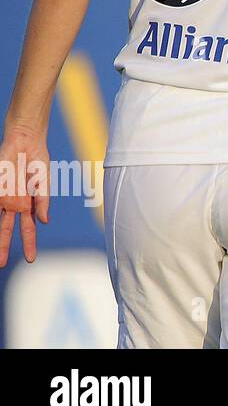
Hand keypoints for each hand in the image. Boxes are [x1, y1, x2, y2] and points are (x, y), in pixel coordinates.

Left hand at [0, 123, 50, 268]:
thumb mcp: (44, 181)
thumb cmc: (37, 160)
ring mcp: (2, 196)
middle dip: (4, 246)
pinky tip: (0, 217)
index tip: (31, 259)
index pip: (28, 228)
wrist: (24, 141)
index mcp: (28, 204)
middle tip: (1, 264)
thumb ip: (43, 201)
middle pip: (7, 229)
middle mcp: (13, 203)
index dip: (29, 243)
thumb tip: (45, 221)